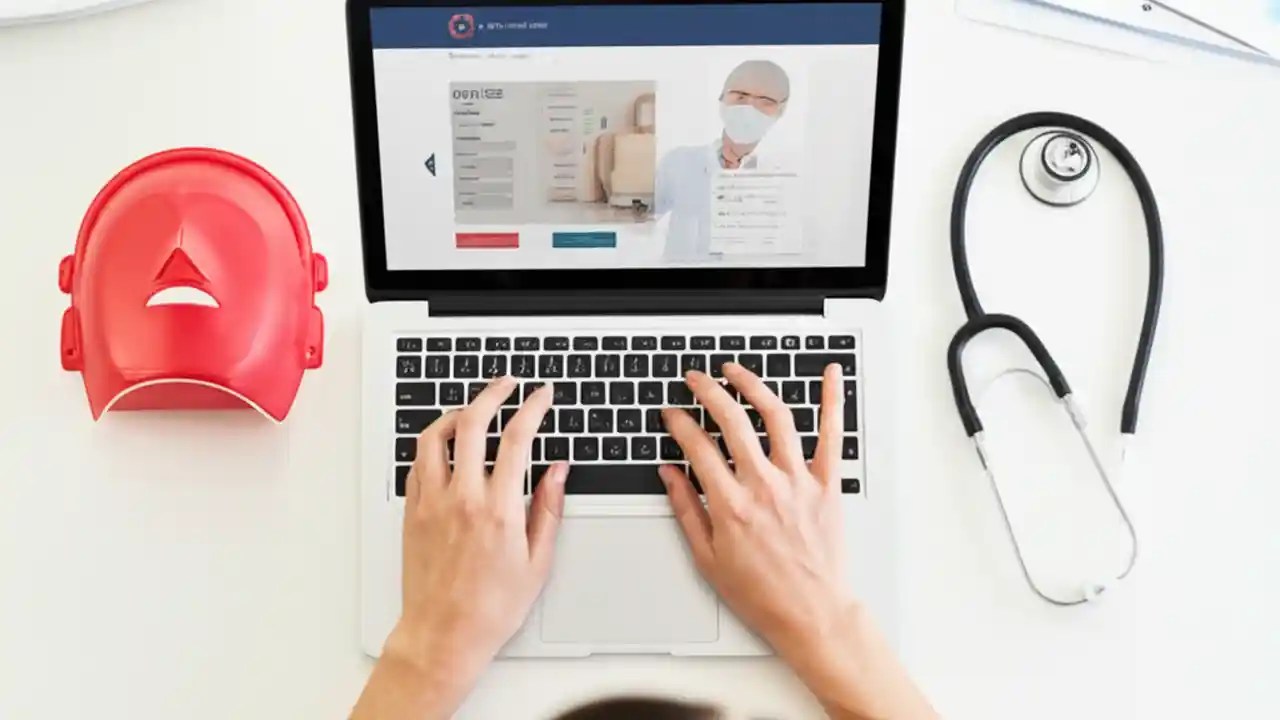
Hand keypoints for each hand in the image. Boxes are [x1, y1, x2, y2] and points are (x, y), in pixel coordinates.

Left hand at [352, 377, 566, 719]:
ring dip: (457, 412)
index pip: (517, 438)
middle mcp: (462, 498)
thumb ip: (548, 508)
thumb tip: (557, 471)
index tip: (541, 395)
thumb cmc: (491, 607)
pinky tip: (447, 445)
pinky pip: (418, 463)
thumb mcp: (537, 561)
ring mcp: (432, 502)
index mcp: (499, 509)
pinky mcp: (412, 511)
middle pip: (473, 423)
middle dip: (494, 393)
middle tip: (508, 384)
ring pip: (435, 435)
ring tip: (473, 408)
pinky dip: (434, 444)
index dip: (532, 407)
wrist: (444, 635)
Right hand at [661, 363, 936, 719]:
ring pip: (776, 417)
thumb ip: (685, 509)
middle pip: (732, 421)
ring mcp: (798, 482)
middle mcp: (764, 487)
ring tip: (736, 371)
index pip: (697, 447)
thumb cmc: (762, 594)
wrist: (812, 614)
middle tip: (695, 379)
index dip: (679, 423)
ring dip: (753, 385)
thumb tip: (668, 474)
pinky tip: (831, 374)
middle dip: (708, 391)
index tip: (671, 413)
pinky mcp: (826, 485)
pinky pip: (832, 435)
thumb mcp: (707, 558)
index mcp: (730, 506)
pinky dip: (833, 401)